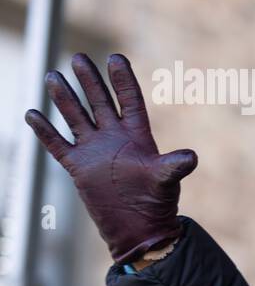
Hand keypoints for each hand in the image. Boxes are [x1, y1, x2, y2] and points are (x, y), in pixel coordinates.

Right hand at [25, 53, 196, 264]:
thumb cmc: (157, 203)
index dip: (122, 80)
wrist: (139, 228)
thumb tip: (191, 158)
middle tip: (78, 58)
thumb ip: (174, 166)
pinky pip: (58, 144)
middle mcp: (114, 138)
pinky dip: (45, 130)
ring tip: (54, 75)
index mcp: (138, 136)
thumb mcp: (166, 180)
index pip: (129, 100)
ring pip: (77, 117)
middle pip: (100, 102)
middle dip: (90, 81)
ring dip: (65, 98)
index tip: (115, 57)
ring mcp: (94, 150)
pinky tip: (32, 113)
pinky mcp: (78, 166)